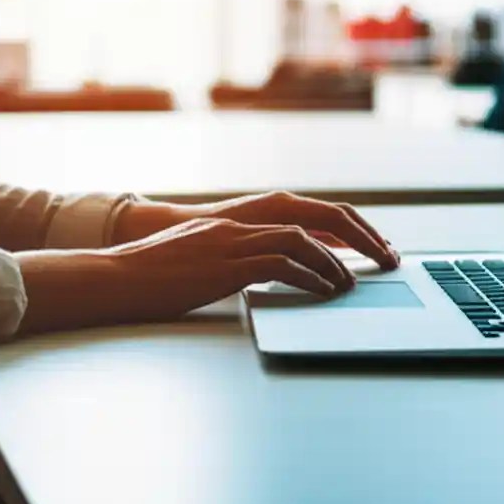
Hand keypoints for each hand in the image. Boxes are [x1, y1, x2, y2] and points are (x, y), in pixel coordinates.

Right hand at [116, 192, 399, 270]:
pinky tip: (324, 291)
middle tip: (385, 256)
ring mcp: (233, 241)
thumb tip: (272, 269)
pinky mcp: (225, 265)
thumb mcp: (204, 255)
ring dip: (335, 260)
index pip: (306, 212)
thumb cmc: (156, 273)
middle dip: (357, 236)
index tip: (370, 244)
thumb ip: (238, 255)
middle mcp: (242, 222)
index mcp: (240, 219)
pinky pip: (280, 264)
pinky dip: (309, 276)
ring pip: (301, 239)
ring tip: (352, 282)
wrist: (118, 276)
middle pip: (316, 217)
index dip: (344, 226)